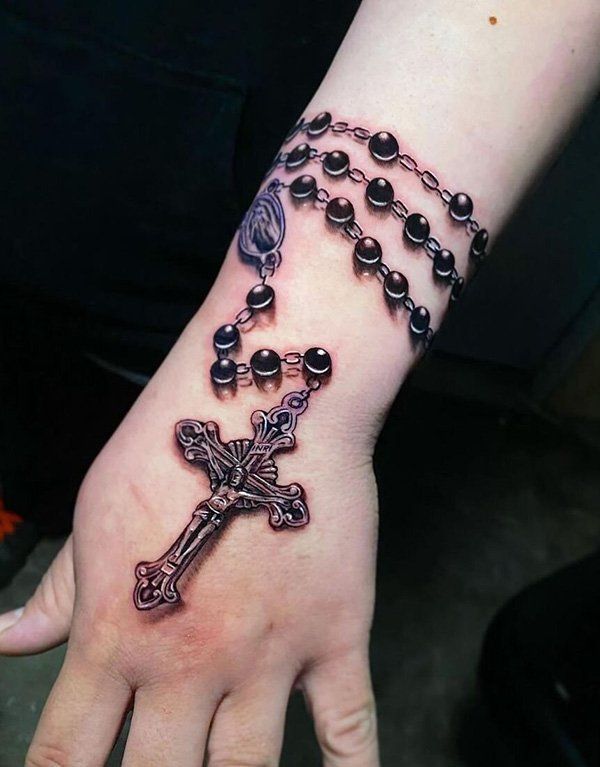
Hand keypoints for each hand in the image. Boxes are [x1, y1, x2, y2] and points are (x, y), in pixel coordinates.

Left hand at [0, 358, 379, 765]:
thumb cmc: (176, 447)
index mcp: (118, 631)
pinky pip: (349, 725)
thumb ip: (60, 589)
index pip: (65, 752)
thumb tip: (6, 640)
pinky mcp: (336, 634)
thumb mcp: (98, 511)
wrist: (267, 401)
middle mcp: (188, 660)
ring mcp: (267, 654)